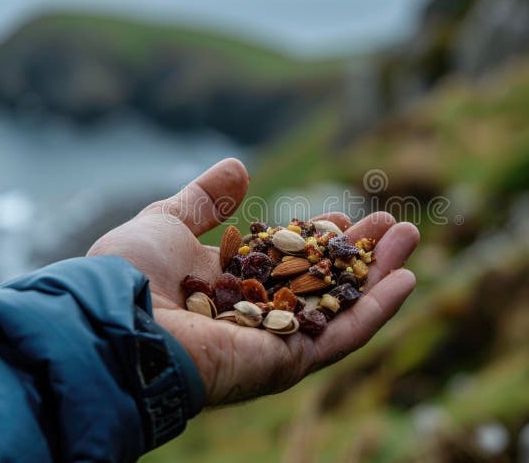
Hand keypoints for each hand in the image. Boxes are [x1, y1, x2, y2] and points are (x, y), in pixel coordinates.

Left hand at [88, 158, 418, 404]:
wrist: (119, 320)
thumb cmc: (133, 272)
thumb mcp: (167, 221)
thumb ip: (205, 200)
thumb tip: (239, 167)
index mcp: (228, 288)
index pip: (284, 264)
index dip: (314, 240)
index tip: (337, 216)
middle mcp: (256, 318)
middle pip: (320, 285)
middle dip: (356, 255)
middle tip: (391, 223)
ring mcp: (276, 342)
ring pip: (340, 307)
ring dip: (379, 275)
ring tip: (409, 238)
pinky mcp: (290, 362)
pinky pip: (343, 336)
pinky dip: (378, 309)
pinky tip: (408, 280)